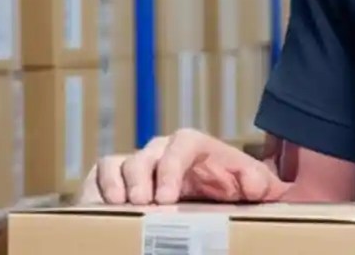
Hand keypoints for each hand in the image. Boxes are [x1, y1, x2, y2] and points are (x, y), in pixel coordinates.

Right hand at [80, 129, 290, 204]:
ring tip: (122, 206)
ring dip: (116, 184)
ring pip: (117, 163)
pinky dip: (96, 190)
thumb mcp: (249, 183)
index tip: (167, 196)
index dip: (171, 166)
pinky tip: (100, 209)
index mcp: (193, 147)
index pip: (181, 143)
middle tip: (142, 204)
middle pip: (145, 154)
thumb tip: (255, 186)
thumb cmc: (227, 186)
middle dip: (141, 177)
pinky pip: (98, 176)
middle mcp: (160, 150)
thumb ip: (257, 181)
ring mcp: (136, 163)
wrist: (210, 193)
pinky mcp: (114, 178)